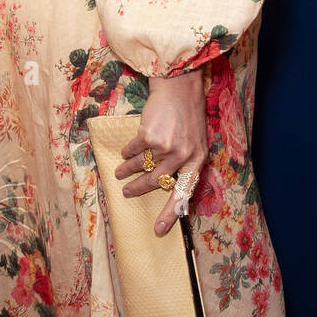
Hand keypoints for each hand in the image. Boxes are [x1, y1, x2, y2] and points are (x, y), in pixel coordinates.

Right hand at [114, 70, 206, 235]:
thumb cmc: (188, 114)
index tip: (159, 229)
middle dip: (139, 189)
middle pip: (157, 182)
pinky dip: (127, 153)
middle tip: (126, 193)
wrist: (179, 86)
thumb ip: (185, 160)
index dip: (171, 212)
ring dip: (127, 171)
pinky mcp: (149, 136)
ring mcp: (166, 147)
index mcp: (198, 159)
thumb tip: (167, 182)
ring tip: (119, 173)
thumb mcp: (196, 140)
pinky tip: (126, 152)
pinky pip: (133, 151)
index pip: (185, 192)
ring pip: (142, 167)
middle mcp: (183, 156)